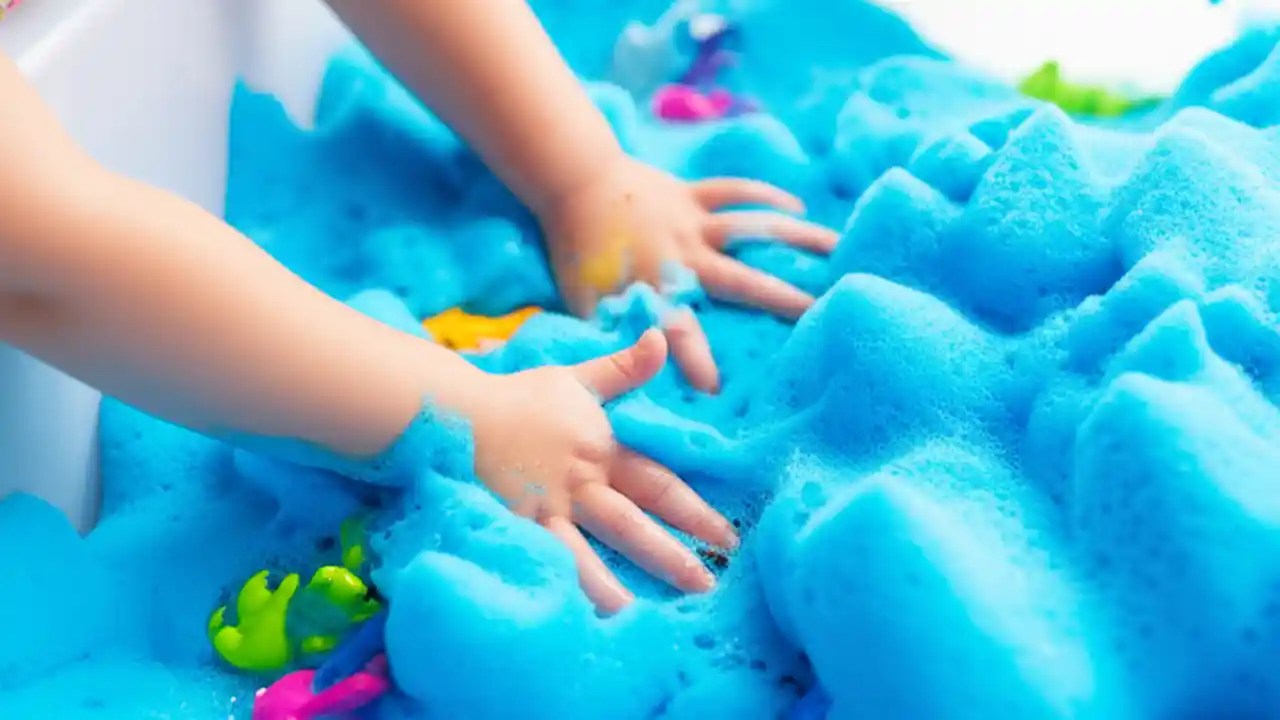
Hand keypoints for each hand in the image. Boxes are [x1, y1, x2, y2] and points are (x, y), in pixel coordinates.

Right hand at [465, 330, 737, 612]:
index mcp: (602, 451)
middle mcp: (580, 484)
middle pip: (633, 523)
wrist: (456, 411)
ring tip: (642, 615)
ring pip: (588, 549)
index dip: (695, 510)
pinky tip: (577, 610)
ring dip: (616, 582)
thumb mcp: (576, 378)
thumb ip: (623, 369)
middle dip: (671, 555)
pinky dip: (561, 582)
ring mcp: (546, 508)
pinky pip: (543, 557)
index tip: (726, 537)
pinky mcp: (514, 524)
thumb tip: (662, 337)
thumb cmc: (519, 398)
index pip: (658, 484)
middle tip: (706, 585)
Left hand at [537, 155, 838, 393]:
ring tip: (839, 250)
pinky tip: (798, 207)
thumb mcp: (585, 304)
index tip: (719, 391)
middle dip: (781, 299)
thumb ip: (608, 339)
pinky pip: (736, 192)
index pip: (679, 334)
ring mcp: (693, 222)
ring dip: (796, 237)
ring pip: (753, 228)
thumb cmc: (580, 253)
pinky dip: (766, 196)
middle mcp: (684, 256)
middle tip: (822, 315)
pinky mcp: (694, 195)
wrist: (575, 181)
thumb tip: (623, 384)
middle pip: (741, 280)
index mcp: (656, 288)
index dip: (697, 361)